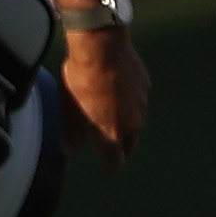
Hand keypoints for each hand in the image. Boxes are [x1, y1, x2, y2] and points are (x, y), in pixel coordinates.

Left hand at [59, 30, 148, 173]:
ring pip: (136, 122)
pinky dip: (130, 101)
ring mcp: (142, 104)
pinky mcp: (146, 86)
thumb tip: (70, 150)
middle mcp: (132, 124)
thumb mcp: (69, 109)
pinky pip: (138, 100)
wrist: (102, 47)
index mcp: (112, 135)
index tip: (106, 169)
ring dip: (126, 122)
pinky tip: (118, 90)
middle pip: (129, 144)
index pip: (115, 163)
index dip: (109, 168)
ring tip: (112, 113)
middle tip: (110, 145)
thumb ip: (72, 133)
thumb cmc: (80, 80)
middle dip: (120, 148)